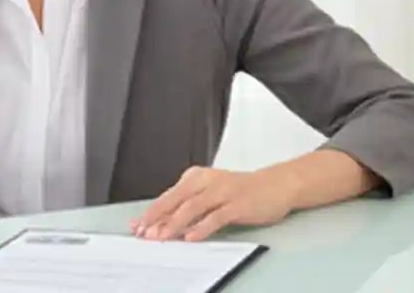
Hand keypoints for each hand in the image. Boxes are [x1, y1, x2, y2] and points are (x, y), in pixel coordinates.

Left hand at [131, 166, 296, 241]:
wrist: (276, 184)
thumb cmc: (240, 191)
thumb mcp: (211, 192)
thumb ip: (189, 205)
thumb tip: (163, 222)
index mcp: (197, 177)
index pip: (168, 195)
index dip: (151, 212)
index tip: (137, 225)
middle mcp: (207, 181)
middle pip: (175, 199)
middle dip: (157, 217)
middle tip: (143, 232)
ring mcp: (222, 192)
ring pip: (192, 207)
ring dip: (174, 223)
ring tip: (162, 236)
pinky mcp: (237, 204)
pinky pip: (216, 217)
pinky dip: (202, 227)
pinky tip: (191, 237)